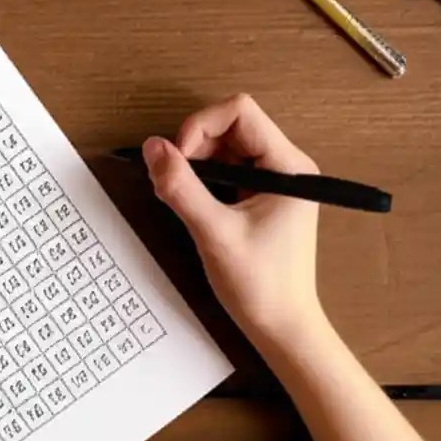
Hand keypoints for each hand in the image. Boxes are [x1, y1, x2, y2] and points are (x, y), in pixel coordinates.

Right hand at [142, 94, 321, 345]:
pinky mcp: (260, 197)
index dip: (201, 126)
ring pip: (224, 147)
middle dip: (194, 146)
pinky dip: (202, 179)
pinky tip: (192, 206)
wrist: (283, 328)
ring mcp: (273, 181)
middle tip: (173, 183)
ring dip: (195, 164)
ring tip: (180, 198)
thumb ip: (181, 187)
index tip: (180, 160)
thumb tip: (152, 147)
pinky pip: (225, 169)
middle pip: (230, 126)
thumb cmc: (260, 286)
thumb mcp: (214, 234)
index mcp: (288, 166)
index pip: (240, 112)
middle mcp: (285, 165)